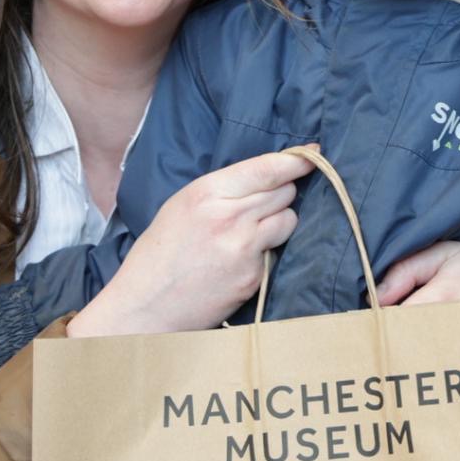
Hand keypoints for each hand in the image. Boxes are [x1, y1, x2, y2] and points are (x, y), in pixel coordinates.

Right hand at [69, 147, 316, 337]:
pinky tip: (242, 258)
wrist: (146, 306)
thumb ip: (223, 189)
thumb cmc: (159, 254)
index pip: (267, 168)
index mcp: (208, 193)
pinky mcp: (254, 276)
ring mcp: (246, 249)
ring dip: (280, 219)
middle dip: (282, 192)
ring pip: (289, 219)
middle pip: (284, 191)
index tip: (314, 153)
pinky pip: (277, 251)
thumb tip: (265, 176)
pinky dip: (268, 250)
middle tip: (265, 201)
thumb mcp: (182, 205)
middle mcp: (231, 217)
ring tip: (254, 230)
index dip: (296, 160)